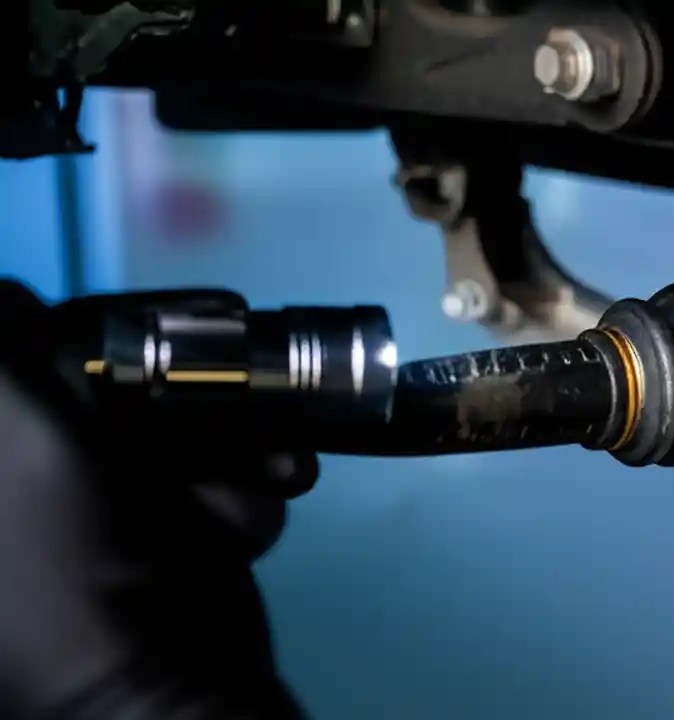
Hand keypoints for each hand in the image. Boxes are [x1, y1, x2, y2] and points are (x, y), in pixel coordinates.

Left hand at [0, 281, 313, 717]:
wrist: (166, 690)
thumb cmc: (71, 562)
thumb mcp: (16, 435)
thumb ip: (2, 347)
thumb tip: (4, 290)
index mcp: (9, 452)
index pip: (58, 345)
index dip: (118, 330)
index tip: (186, 327)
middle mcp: (48, 471)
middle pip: (142, 382)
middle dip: (205, 399)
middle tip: (243, 414)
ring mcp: (117, 505)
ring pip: (202, 430)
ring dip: (242, 453)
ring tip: (257, 486)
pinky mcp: (178, 530)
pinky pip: (228, 481)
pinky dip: (245, 497)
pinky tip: (240, 530)